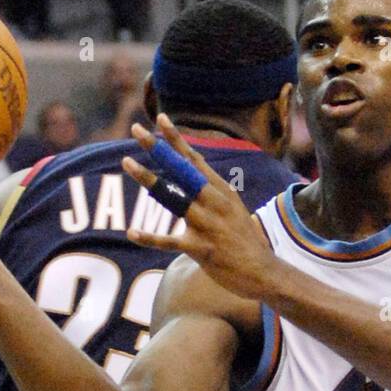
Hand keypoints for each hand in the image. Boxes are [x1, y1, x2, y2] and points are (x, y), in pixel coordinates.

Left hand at [122, 115, 279, 300]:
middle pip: (181, 169)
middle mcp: (213, 202)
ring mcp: (206, 224)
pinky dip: (149, 238)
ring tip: (127, 162)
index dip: (176, 139)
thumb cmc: (247, 242)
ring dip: (148, 179)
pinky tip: (131, 233)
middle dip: (158, 148)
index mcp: (220, 191)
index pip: (194, 159)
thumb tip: (220, 184)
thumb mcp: (238, 211)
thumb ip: (223, 196)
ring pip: (172, 196)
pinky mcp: (200, 248)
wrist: (263, 272)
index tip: (160, 119)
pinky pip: (169, 242)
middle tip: (136, 130)